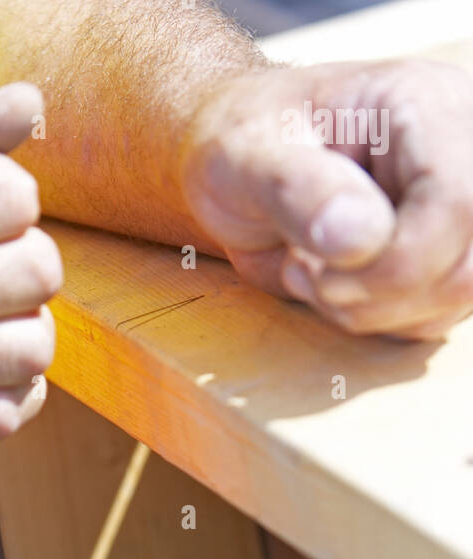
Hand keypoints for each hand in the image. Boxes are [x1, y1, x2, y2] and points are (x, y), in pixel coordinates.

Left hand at [181, 60, 472, 339]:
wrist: (245, 165)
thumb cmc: (242, 145)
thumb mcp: (244, 154)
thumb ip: (297, 189)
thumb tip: (360, 236)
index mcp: (424, 106)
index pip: (459, 201)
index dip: (397, 261)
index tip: (313, 268)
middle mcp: (461, 152)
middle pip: (466, 263)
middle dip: (377, 293)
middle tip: (301, 270)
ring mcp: (460, 208)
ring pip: (454, 296)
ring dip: (370, 310)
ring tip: (310, 270)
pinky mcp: (446, 255)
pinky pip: (432, 316)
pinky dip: (375, 318)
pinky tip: (334, 283)